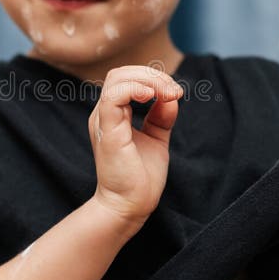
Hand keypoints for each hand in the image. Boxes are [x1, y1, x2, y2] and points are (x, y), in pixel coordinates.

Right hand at [88, 65, 183, 226]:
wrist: (131, 206)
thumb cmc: (140, 178)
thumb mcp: (157, 139)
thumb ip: (162, 117)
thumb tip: (171, 96)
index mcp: (113, 115)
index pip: (126, 79)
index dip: (152, 78)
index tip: (175, 93)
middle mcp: (104, 114)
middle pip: (121, 73)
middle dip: (152, 75)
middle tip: (174, 91)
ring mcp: (103, 121)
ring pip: (117, 79)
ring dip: (148, 80)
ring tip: (167, 94)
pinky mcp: (107, 130)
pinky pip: (114, 96)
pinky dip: (135, 89)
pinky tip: (152, 98)